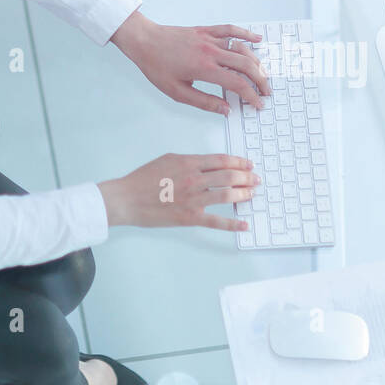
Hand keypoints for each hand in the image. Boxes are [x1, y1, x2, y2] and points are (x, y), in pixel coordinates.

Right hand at [98, 151, 258, 229]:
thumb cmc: (143, 179)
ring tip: (252, 193)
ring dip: (243, 194)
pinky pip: (216, 221)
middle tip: (256, 178)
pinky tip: (243, 224)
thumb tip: (206, 164)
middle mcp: (194, 179)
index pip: (221, 160)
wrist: (128, 198)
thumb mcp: (167, 160)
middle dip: (246, 176)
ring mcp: (194, 199)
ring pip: (227, 195)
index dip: (238, 161)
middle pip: (228, 176)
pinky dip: (232, 224)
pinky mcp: (190, 217)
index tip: (248, 164)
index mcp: (188, 163)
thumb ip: (188, 161)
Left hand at [111, 13, 269, 114]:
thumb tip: (226, 109)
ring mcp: (209, 39)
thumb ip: (204, 102)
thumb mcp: (177, 92)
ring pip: (242, 49)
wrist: (144, 41)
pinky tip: (256, 40)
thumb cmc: (156, 66)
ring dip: (256, 62)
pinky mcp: (205, 30)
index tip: (258, 104)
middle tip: (266, 92)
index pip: (237, 83)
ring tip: (263, 75)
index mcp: (204, 69)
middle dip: (261, 80)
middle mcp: (210, 52)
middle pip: (246, 65)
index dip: (252, 96)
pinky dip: (246, 34)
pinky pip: (230, 30)